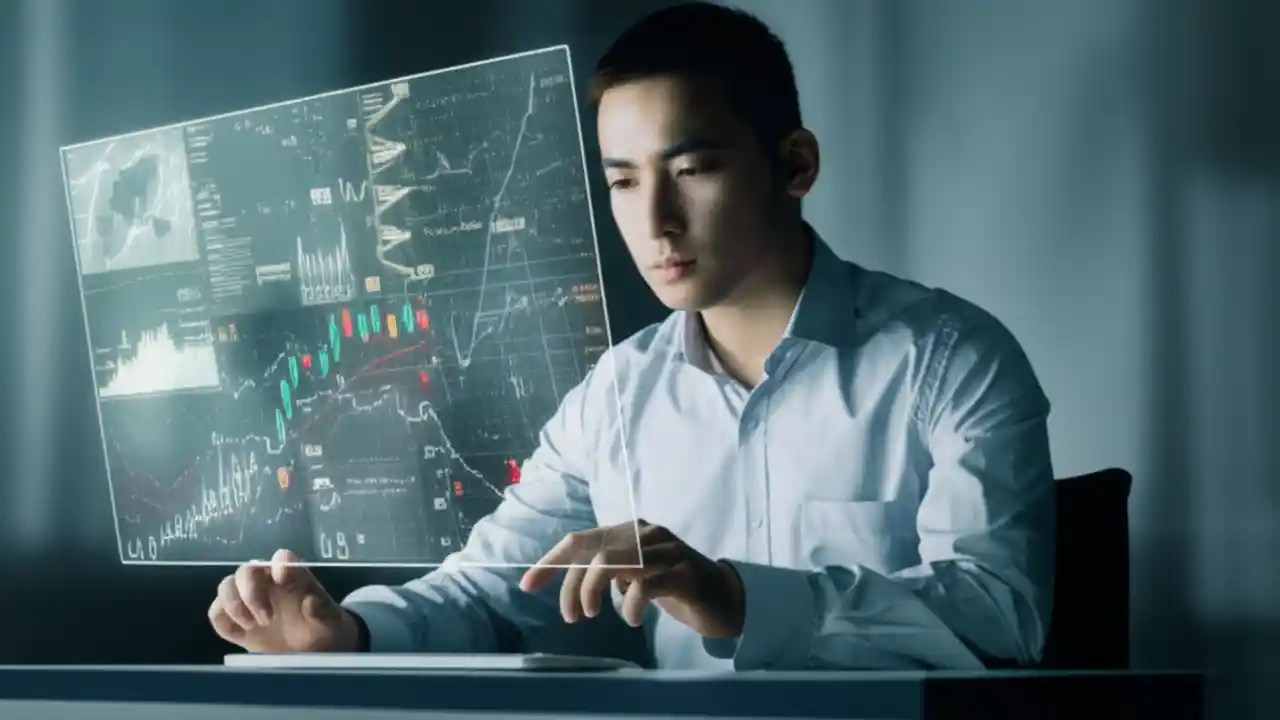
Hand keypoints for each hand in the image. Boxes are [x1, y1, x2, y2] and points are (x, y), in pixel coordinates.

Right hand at [207, 548, 360, 652]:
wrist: (313, 651)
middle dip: (250, 592)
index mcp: (292, 576)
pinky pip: (216, 613)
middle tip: (266, 618)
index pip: (282, 558)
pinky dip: (223, 621)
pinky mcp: (236, 623)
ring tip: (252, 626)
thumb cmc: (324, 628)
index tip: (282, 579)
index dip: (279, 563)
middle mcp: (266, 583)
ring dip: (233, 605)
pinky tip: (240, 633)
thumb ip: (322, 611)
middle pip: (246, 571)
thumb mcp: (330, 622)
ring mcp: (248, 602)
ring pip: (226, 587)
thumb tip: (310, 601)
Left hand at [519, 519, 744, 638]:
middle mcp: (647, 533)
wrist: (723, 598)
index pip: (581, 539)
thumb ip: (606, 570)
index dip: (551, 561)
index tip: (527, 585)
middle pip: (593, 552)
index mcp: (630, 530)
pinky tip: (633, 619)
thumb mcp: (633, 574)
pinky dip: (630, 605)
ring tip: (593, 615)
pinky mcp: (684, 573)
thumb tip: (570, 580)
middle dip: (571, 585)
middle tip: (571, 617)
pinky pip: (644, 585)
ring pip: (613, 561)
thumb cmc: (672, 587)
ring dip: (593, 592)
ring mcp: (667, 550)